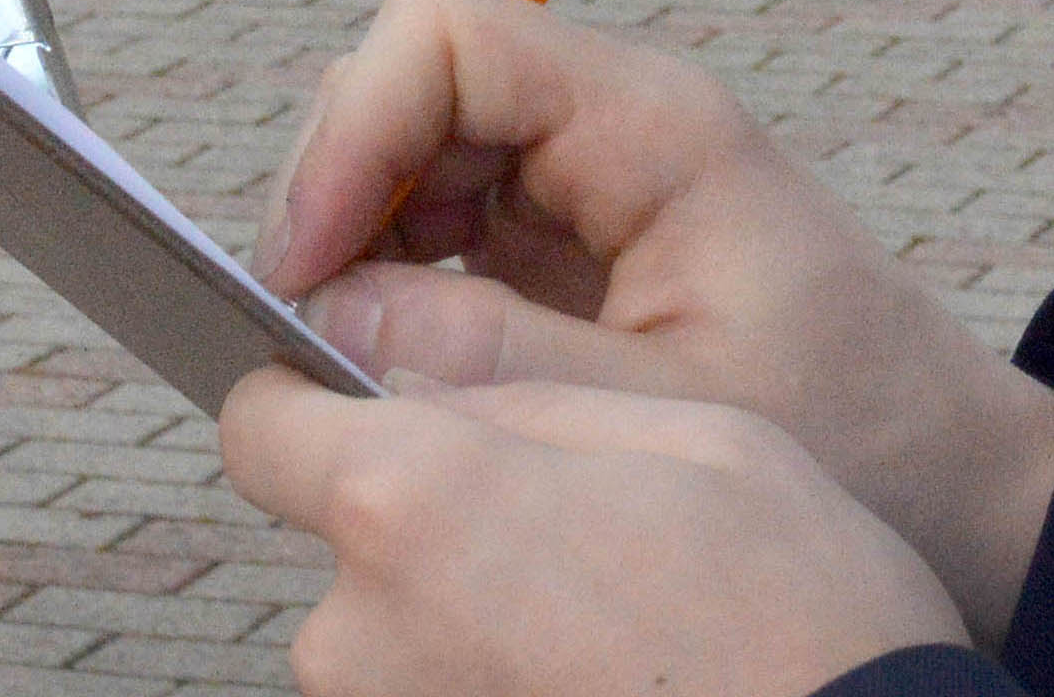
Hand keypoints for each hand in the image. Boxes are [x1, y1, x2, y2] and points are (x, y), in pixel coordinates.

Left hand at [223, 372, 961, 696]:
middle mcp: (362, 633)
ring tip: (603, 618)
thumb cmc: (794, 608)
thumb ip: (519, 392)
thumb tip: (415, 385)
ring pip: (391, 632)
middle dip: (424, 516)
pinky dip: (495, 680)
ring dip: (466, 610)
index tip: (370, 393)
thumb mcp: (682, 425)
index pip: (259, 423)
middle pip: (343, 539)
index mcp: (412, 501)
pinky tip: (596, 676)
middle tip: (567, 523)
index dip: (307, 396)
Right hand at [258, 0, 1053, 644]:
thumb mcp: (671, 410)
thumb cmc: (861, 435)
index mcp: (650, 123)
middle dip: (342, 193)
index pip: (446, 37)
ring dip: (360, 245)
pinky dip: (395, 285)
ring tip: (354, 360)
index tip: (307, 261)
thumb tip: (329, 316)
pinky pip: (440, 224)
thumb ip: (493, 364)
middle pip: (409, 84)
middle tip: (310, 329)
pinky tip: (402, 370)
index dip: (356, 130)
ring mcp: (585, 177)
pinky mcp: (571, 240)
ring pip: (410, 153)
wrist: (962, 480)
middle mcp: (609, 123)